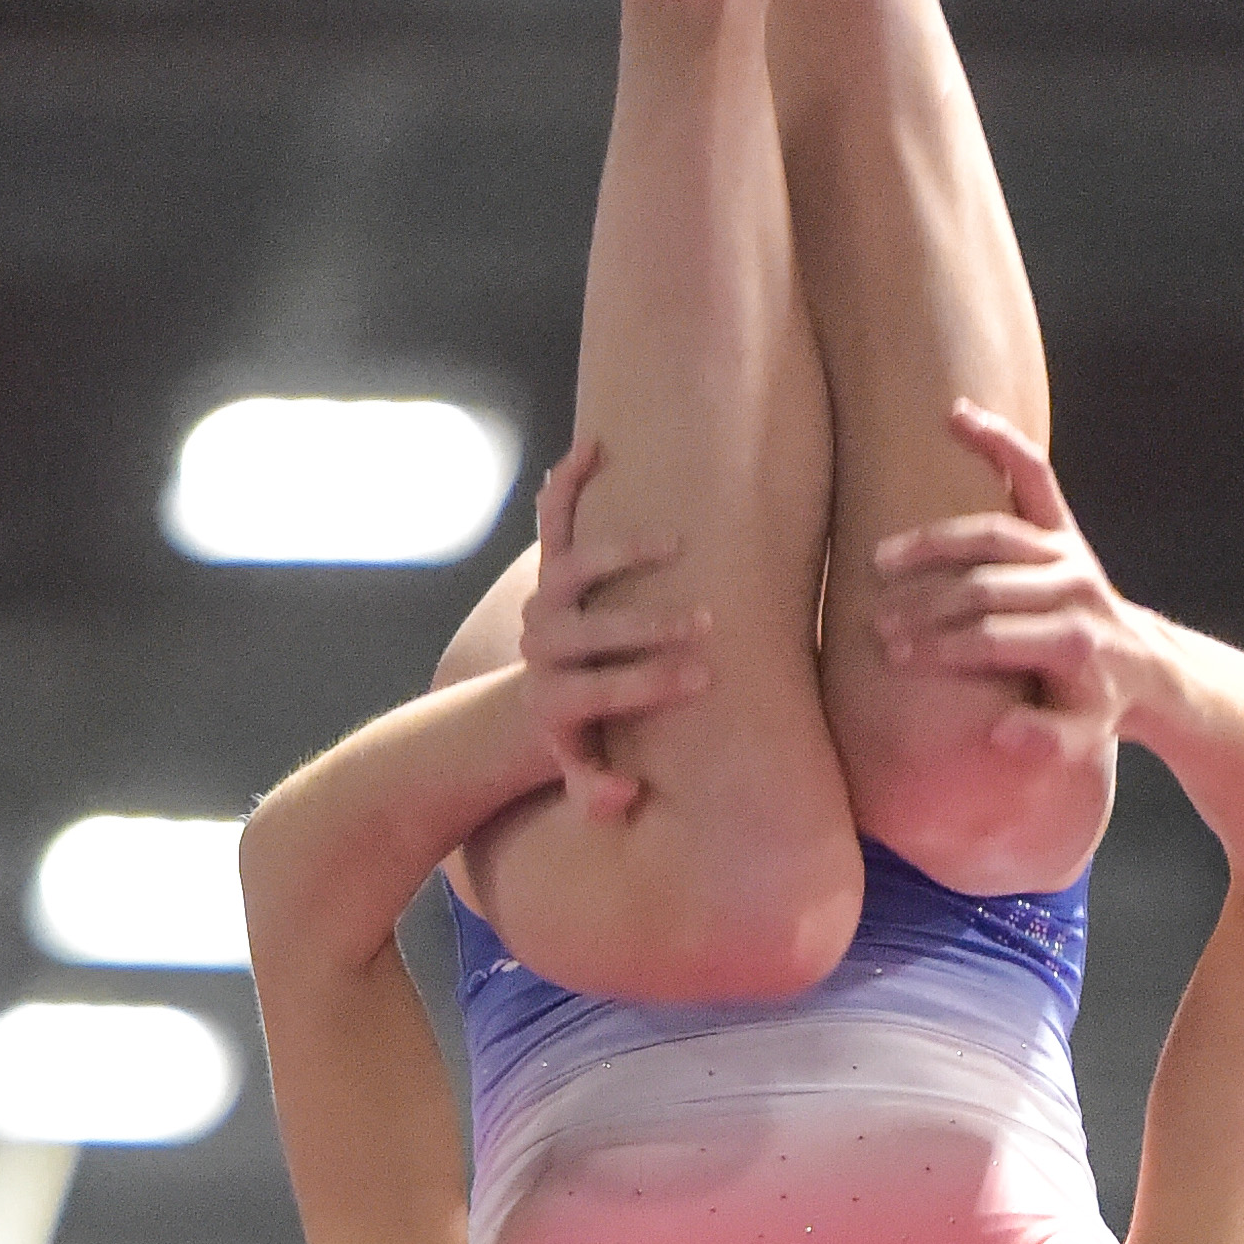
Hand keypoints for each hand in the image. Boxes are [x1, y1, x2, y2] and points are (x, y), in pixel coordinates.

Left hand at [519, 438, 711, 821]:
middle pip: (586, 631)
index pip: (597, 687)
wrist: (539, 702)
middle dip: (645, 627)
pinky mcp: (550, 564)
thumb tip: (624, 796)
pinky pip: (553, 517)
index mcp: (551, 697)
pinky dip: (566, 480)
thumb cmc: (584, 739)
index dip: (647, 684)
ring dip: (621, 552)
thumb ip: (600, 793)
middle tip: (704, 622)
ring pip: (572, 566)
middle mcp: (540, 644)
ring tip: (676, 544)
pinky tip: (594, 447)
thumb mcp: (586, 775)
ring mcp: (544, 599)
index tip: (703, 678)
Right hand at [870, 402, 1159, 781]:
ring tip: (884, 558)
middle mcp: (1075, 587)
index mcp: (1075, 639)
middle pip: (984, 587)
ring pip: (991, 533)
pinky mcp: (1064, 528)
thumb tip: (1002, 736)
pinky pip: (1032, 472)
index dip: (942, 647)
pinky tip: (958, 414)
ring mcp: (1068, 551)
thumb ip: (1045, 742)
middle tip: (877, 620)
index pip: (994, 638)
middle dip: (926, 604)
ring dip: (932, 544)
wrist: (1141, 666)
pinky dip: (996, 439)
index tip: (895, 657)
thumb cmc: (1097, 706)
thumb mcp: (1083, 737)